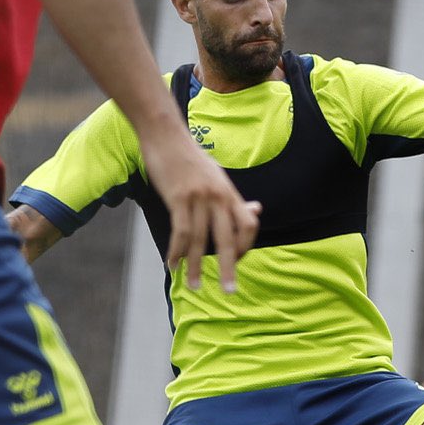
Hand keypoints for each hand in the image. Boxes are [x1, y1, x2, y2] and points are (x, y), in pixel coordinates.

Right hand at [137, 123, 260, 291]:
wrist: (166, 134)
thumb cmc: (190, 157)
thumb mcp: (217, 176)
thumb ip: (234, 197)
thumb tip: (257, 210)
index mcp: (230, 192)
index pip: (248, 224)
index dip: (245, 246)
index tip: (236, 261)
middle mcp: (218, 196)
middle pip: (227, 238)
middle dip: (228, 267)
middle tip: (229, 290)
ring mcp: (198, 196)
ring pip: (200, 240)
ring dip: (195, 266)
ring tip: (193, 286)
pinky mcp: (178, 197)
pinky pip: (180, 231)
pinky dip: (175, 251)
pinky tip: (172, 265)